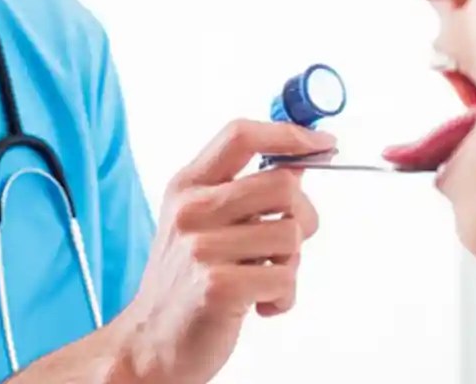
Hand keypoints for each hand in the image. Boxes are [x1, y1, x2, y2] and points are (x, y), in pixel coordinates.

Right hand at [112, 119, 333, 383]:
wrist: (152, 341)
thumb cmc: (184, 280)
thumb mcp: (198, 221)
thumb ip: (240, 191)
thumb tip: (297, 164)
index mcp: (187, 185)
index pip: (242, 134)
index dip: (290, 134)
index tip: (323, 143)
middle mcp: (192, 210)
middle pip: (283, 185)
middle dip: (303, 217)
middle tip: (288, 243)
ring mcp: (202, 248)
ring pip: (291, 235)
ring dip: (291, 265)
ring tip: (263, 279)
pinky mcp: (218, 286)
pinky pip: (286, 279)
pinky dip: (284, 298)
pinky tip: (259, 304)